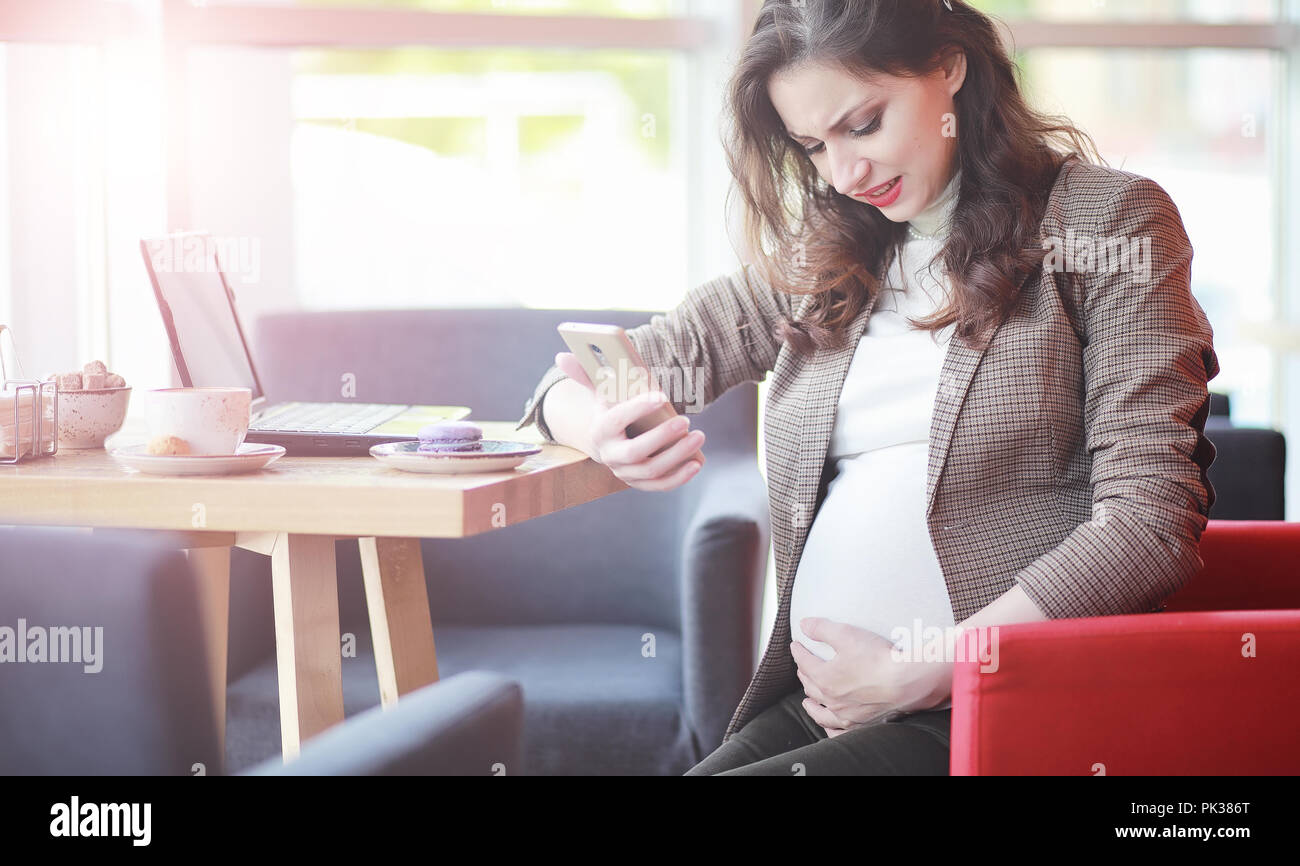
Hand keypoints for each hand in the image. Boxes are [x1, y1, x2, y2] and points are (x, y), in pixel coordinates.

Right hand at [555, 351, 705, 492]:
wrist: (611, 441)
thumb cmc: (612, 409)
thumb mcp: (601, 391)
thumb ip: (588, 373)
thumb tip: (561, 356)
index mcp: (600, 430)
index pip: (617, 420)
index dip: (638, 408)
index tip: (661, 395)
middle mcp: (610, 456)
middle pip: (636, 452)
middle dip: (662, 437)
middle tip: (686, 421)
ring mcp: (625, 473)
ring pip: (652, 470)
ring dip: (678, 455)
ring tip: (699, 435)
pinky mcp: (640, 483)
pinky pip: (660, 485)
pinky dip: (680, 477)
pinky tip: (697, 463)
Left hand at [791, 617, 951, 736]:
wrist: (907, 682)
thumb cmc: (878, 658)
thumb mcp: (847, 635)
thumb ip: (822, 629)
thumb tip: (804, 624)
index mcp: (825, 678)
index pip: (804, 663)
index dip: (798, 652)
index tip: (796, 645)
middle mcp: (832, 700)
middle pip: (811, 686)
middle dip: (804, 674)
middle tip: (802, 667)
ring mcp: (846, 714)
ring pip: (821, 713)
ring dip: (811, 705)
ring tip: (807, 702)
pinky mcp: (862, 724)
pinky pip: (839, 732)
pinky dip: (830, 729)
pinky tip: (830, 727)